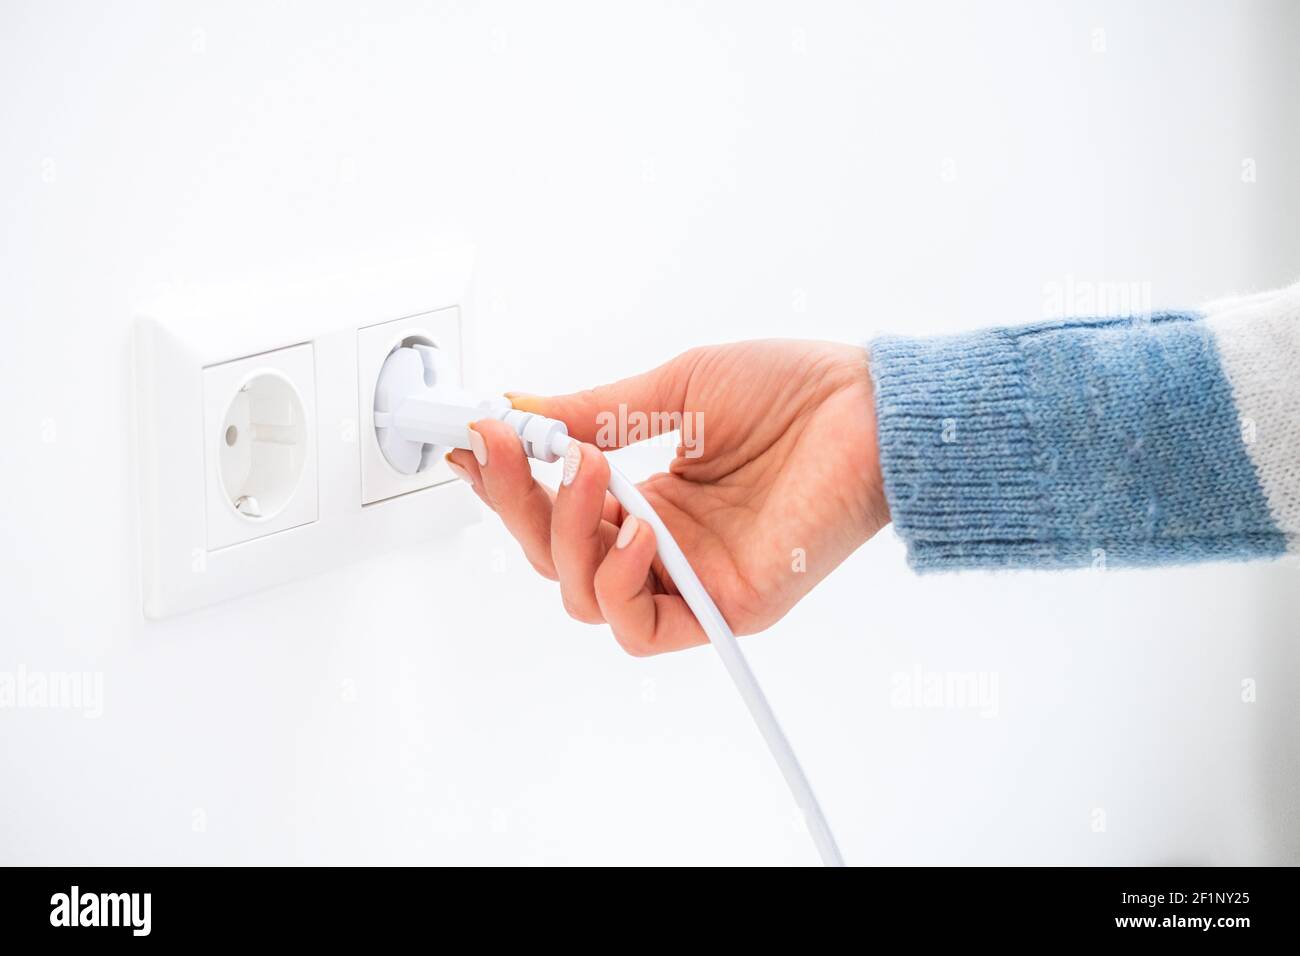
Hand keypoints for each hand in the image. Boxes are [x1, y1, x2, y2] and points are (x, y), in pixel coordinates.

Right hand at [446, 340, 888, 654]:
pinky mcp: (727, 607)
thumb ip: (598, 411)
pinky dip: (620, 585)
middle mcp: (663, 545)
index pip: (556, 513)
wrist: (871, 409)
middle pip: (556, 561)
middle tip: (511, 447)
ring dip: (569, 539)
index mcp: (648, 498)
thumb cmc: (793, 393)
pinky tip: (633, 533)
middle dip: (519, 505)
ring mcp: (692, 579)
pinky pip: (645, 627)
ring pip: (586, 600)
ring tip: (591, 474)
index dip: (506, 486)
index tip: (472, 441)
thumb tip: (522, 411)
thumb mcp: (675, 388)